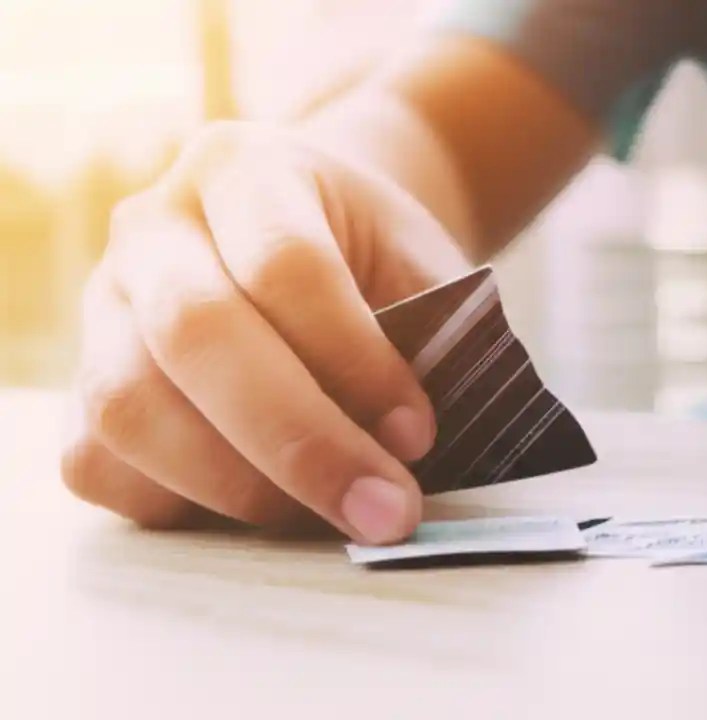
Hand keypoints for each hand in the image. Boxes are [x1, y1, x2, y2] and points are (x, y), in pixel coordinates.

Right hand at [62, 121, 470, 543]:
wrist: (310, 237)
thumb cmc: (371, 260)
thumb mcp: (418, 263)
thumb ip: (430, 335)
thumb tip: (414, 447)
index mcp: (244, 168)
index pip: (285, 262)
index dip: (354, 359)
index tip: (418, 435)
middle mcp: (151, 227)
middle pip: (195, 333)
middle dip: (298, 440)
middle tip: (383, 511)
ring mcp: (100, 304)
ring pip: (129, 407)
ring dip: (240, 486)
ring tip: (331, 515)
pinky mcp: (79, 386)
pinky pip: (96, 462)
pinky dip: (180, 506)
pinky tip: (265, 510)